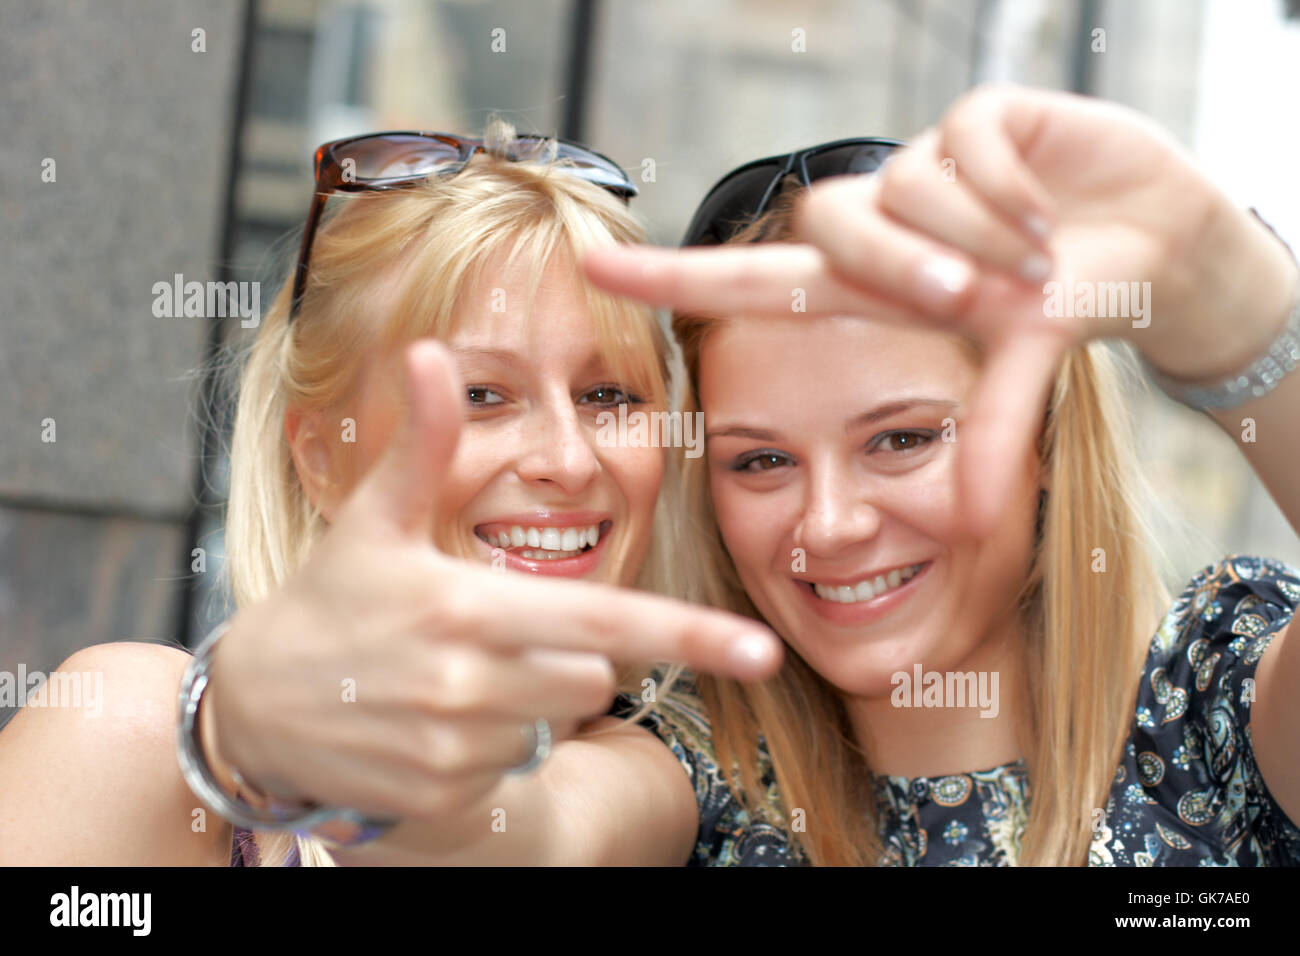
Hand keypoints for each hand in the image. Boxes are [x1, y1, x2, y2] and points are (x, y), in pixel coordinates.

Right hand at [202, 340, 781, 822]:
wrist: (254, 707)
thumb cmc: (330, 600)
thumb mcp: (374, 521)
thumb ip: (424, 444)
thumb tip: (433, 352)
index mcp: (466, 608)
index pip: (604, 624)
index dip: (690, 635)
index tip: (761, 652)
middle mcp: (468, 685)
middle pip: (594, 677)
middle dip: (572, 654)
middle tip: (498, 633)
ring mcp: (455, 747)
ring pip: (557, 721)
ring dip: (529, 699)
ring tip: (455, 676)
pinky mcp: (443, 795)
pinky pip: (515, 766)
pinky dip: (493, 744)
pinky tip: (435, 720)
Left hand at [582, 83, 1295, 533]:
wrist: (1157, 246)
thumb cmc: (1070, 308)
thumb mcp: (1023, 374)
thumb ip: (990, 437)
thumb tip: (976, 527)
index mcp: (866, 288)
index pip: (746, 280)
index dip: (670, 279)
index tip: (590, 269)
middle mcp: (880, 222)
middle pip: (832, 225)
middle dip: (907, 267)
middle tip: (974, 296)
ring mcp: (920, 164)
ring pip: (906, 186)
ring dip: (979, 235)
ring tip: (1035, 254)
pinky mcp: (974, 115)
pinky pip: (968, 146)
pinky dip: (1017, 189)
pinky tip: (1049, 208)